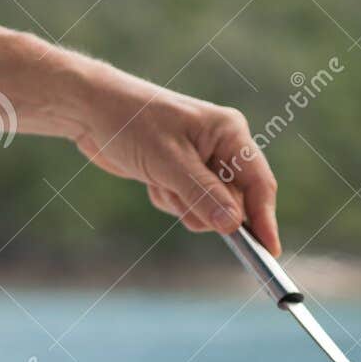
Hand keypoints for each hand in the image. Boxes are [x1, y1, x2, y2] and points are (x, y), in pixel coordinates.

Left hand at [69, 80, 280, 254]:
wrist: (90, 109)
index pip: (259, 183)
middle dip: (206, 209)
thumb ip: (203, 194)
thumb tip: (235, 226)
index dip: (265, 219)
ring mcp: (203, 160)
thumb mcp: (168, 162)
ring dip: (183, 206)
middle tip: (178, 199)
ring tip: (159, 182)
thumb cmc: (130, 122)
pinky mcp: (183, 172)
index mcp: (230, 133)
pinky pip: (189, 204)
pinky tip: (151, 181)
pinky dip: (169, 200)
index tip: (270, 252)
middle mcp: (222, 146)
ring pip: (210, 207)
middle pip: (235, 200)